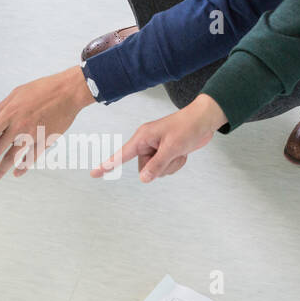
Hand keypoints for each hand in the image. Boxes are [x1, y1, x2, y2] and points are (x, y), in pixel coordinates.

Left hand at [0, 67, 94, 180]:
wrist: (68, 91)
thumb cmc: (42, 89)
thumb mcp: (17, 93)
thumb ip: (1, 109)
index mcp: (9, 113)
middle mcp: (19, 125)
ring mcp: (32, 134)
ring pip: (13, 157)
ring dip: (2, 169)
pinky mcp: (46, 140)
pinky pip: (32, 158)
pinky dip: (23, 167)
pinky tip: (16, 173)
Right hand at [91, 94, 226, 182]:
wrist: (204, 120)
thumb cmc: (187, 127)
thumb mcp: (172, 147)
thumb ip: (157, 165)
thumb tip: (144, 179)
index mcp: (143, 137)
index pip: (121, 154)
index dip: (108, 165)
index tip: (94, 174)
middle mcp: (146, 143)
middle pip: (144, 168)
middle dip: (160, 166)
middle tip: (173, 152)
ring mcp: (156, 148)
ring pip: (156, 170)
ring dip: (170, 165)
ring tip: (179, 151)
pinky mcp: (165, 152)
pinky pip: (165, 168)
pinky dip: (175, 164)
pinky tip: (182, 153)